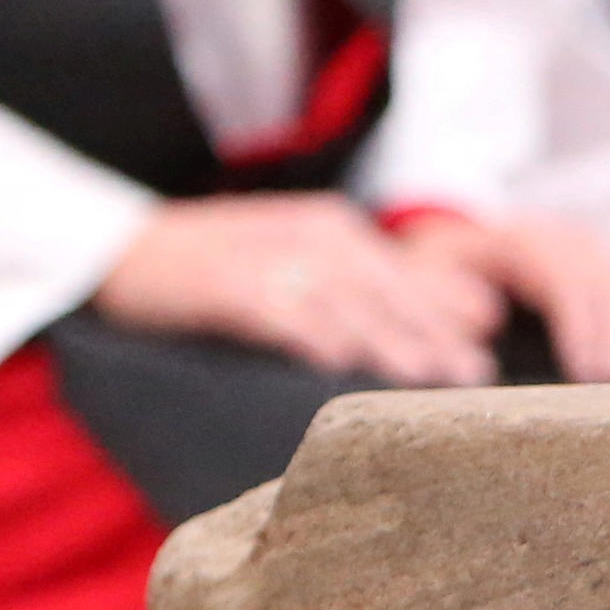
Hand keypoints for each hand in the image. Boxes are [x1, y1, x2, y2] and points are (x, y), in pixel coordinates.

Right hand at [96, 193, 502, 386]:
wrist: (119, 249)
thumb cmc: (214, 267)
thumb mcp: (293, 262)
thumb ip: (354, 290)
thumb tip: (422, 331)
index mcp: (335, 230)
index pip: (408, 271)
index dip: (451, 306)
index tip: (491, 342)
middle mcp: (315, 236)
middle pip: (388, 288)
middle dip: (435, 331)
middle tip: (477, 375)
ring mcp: (273, 258)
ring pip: (345, 302)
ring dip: (388, 340)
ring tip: (428, 378)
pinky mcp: (229, 284)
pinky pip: (279, 311)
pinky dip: (310, 335)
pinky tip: (338, 366)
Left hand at [394, 209, 609, 385]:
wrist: (451, 253)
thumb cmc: (430, 279)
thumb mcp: (420, 278)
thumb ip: (441, 298)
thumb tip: (484, 318)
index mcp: (522, 241)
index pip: (564, 274)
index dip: (582, 322)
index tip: (589, 371)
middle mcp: (566, 243)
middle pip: (607, 282)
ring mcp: (594, 259)